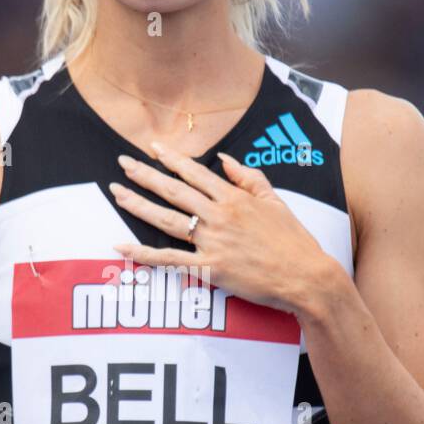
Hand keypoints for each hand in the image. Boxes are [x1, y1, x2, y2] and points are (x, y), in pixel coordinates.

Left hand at [108, 140, 334, 313]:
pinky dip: (144, 253)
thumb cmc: (293, 241)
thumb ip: (249, 177)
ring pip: (167, 220)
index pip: (196, 172)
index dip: (172, 158)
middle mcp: (220, 216)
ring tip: (117, 193)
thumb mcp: (275, 201)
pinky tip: (122, 246)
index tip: (153, 148)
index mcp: (235, 198)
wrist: (306, 276)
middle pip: (175, 191)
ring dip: (139, 205)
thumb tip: (223, 159)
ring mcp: (213, 242)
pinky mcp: (211, 269)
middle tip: (121, 162)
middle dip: (145, 174)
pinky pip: (170, 260)